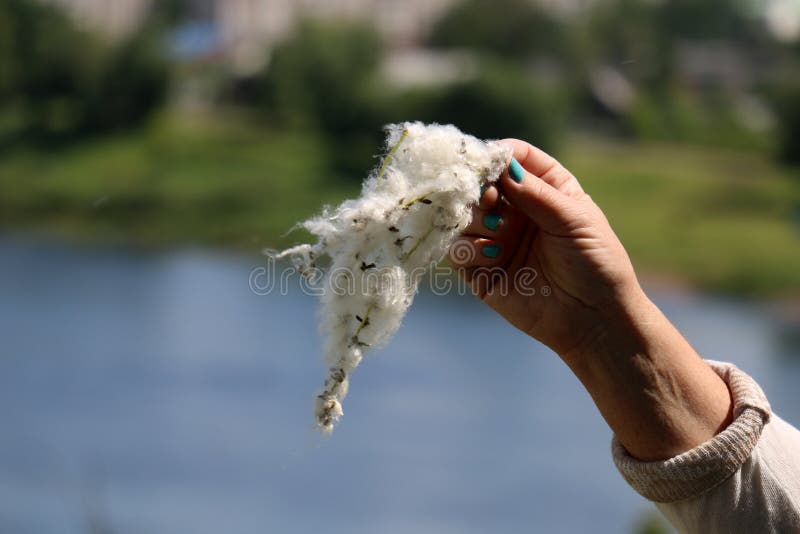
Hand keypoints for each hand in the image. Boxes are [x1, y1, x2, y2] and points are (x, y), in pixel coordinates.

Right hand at [452, 138, 639, 358]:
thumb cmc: (595, 264)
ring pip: (463, 214)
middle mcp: (516, 210)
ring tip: (499, 230)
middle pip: (480, 182)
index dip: (497, 155)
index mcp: (544, 189)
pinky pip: (457, 248)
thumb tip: (503, 166)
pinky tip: (492, 254)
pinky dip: (467, 246)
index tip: (489, 160)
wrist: (593, 319)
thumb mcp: (574, 220)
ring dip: (475, 217)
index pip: (513, 158)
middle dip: (479, 186)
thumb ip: (537, 193)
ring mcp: (496, 238)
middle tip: (489, 198)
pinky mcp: (481, 270)